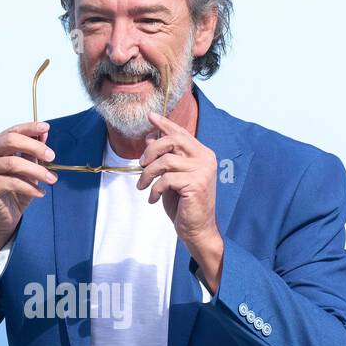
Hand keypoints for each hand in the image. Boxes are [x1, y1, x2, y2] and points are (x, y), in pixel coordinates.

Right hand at [0, 121, 56, 261]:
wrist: (3, 216)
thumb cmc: (15, 190)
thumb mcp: (28, 168)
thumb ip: (33, 152)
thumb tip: (44, 134)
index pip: (13, 131)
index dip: (29, 128)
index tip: (46, 128)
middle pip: (10, 141)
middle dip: (34, 146)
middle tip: (51, 157)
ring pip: (13, 163)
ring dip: (36, 171)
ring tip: (52, 179)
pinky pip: (12, 183)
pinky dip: (30, 188)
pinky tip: (41, 193)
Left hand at [135, 111, 224, 290]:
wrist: (197, 229)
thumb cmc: (184, 205)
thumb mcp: (170, 177)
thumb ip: (163, 158)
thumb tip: (149, 138)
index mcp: (202, 154)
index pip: (181, 133)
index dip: (165, 124)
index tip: (150, 117)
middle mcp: (205, 158)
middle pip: (172, 140)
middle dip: (151, 149)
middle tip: (140, 163)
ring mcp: (202, 170)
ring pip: (165, 161)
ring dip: (148, 173)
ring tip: (142, 186)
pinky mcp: (196, 184)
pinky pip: (166, 179)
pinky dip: (154, 189)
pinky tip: (153, 199)